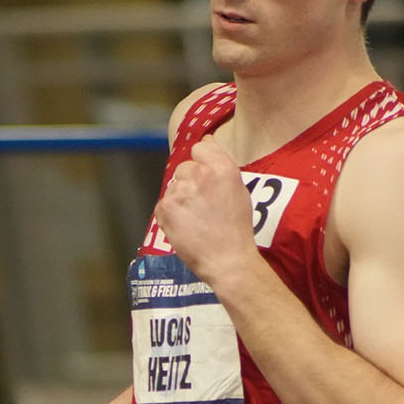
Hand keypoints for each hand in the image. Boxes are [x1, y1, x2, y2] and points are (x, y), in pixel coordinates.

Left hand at [153, 134, 257, 283]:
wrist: (227, 259)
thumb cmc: (237, 229)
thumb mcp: (239, 190)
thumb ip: (221, 166)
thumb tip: (207, 144)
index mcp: (222, 167)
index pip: (200, 148)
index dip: (202, 161)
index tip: (204, 173)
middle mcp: (200, 175)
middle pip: (184, 167)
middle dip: (190, 181)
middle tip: (202, 204)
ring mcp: (180, 191)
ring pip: (173, 186)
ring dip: (180, 198)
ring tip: (195, 219)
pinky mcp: (166, 208)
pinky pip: (163, 203)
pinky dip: (170, 214)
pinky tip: (186, 226)